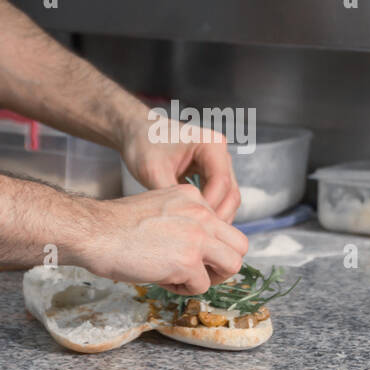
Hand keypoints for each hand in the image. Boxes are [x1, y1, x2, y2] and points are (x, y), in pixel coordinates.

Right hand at [74, 185, 248, 293]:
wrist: (95, 232)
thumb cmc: (117, 225)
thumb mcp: (160, 209)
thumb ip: (185, 222)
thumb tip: (200, 250)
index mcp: (194, 197)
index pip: (222, 227)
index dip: (209, 247)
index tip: (187, 254)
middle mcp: (201, 213)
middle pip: (239, 244)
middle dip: (223, 264)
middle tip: (201, 273)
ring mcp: (197, 236)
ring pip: (233, 264)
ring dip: (211, 278)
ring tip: (185, 279)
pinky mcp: (188, 260)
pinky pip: (202, 285)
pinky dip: (184, 289)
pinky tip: (162, 279)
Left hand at [119, 113, 241, 222]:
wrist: (138, 132)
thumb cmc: (144, 144)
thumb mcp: (153, 171)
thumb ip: (170, 196)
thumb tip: (181, 223)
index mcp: (211, 144)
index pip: (221, 182)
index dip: (209, 206)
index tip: (194, 224)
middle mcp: (220, 153)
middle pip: (231, 192)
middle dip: (217, 216)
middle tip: (199, 236)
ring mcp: (218, 164)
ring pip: (229, 197)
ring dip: (216, 216)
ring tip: (198, 234)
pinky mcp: (211, 173)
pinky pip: (219, 197)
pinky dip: (211, 211)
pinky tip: (196, 224)